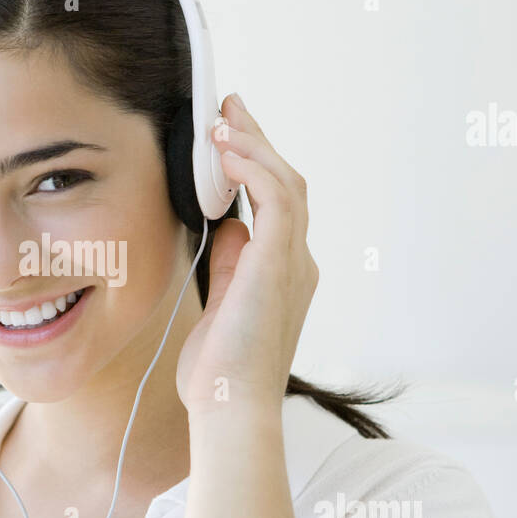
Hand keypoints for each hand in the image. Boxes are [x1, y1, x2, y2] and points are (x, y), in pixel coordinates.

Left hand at [175, 94, 317, 417]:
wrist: (229, 408)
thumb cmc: (220, 373)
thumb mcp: (220, 306)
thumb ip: (229, 265)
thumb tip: (229, 226)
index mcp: (283, 274)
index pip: (276, 205)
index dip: (255, 166)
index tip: (228, 138)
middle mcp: (296, 264)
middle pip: (287, 184)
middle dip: (257, 142)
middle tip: (229, 109)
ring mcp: (293, 263)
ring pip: (286, 184)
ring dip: (254, 145)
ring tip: (224, 119)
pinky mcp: (278, 264)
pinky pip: (275, 200)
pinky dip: (255, 168)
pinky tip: (229, 150)